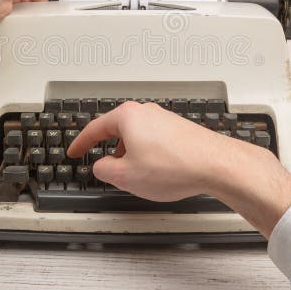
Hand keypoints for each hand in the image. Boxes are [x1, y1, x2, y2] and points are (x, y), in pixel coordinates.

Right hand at [66, 102, 290, 236]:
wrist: (216, 165)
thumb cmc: (175, 166)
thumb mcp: (126, 176)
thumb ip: (104, 170)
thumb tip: (101, 166)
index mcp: (127, 116)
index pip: (94, 128)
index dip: (80, 144)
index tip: (74, 152)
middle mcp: (146, 112)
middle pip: (117, 131)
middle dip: (109, 152)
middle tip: (103, 168)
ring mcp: (164, 119)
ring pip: (137, 137)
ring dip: (131, 156)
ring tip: (134, 177)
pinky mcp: (179, 130)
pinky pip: (154, 142)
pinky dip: (148, 156)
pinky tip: (155, 173)